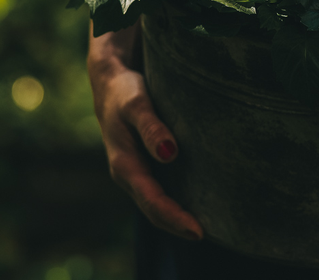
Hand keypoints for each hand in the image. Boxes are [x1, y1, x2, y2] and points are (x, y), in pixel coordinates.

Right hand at [88, 22, 202, 240]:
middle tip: (207, 234)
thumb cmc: (124, 92)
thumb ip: (151, 127)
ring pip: (156, 202)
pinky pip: (160, 189)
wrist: (110, 83)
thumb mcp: (135, 104)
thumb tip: (169, 153)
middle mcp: (129, 174)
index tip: (198, 230)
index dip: (174, 218)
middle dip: (177, 225)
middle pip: (154, 209)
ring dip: (177, 217)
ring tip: (209, 225)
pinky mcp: (145, 164)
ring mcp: (136, 171)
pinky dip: (176, 201)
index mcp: (124, 165)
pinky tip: (199, 200)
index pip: (151, 200)